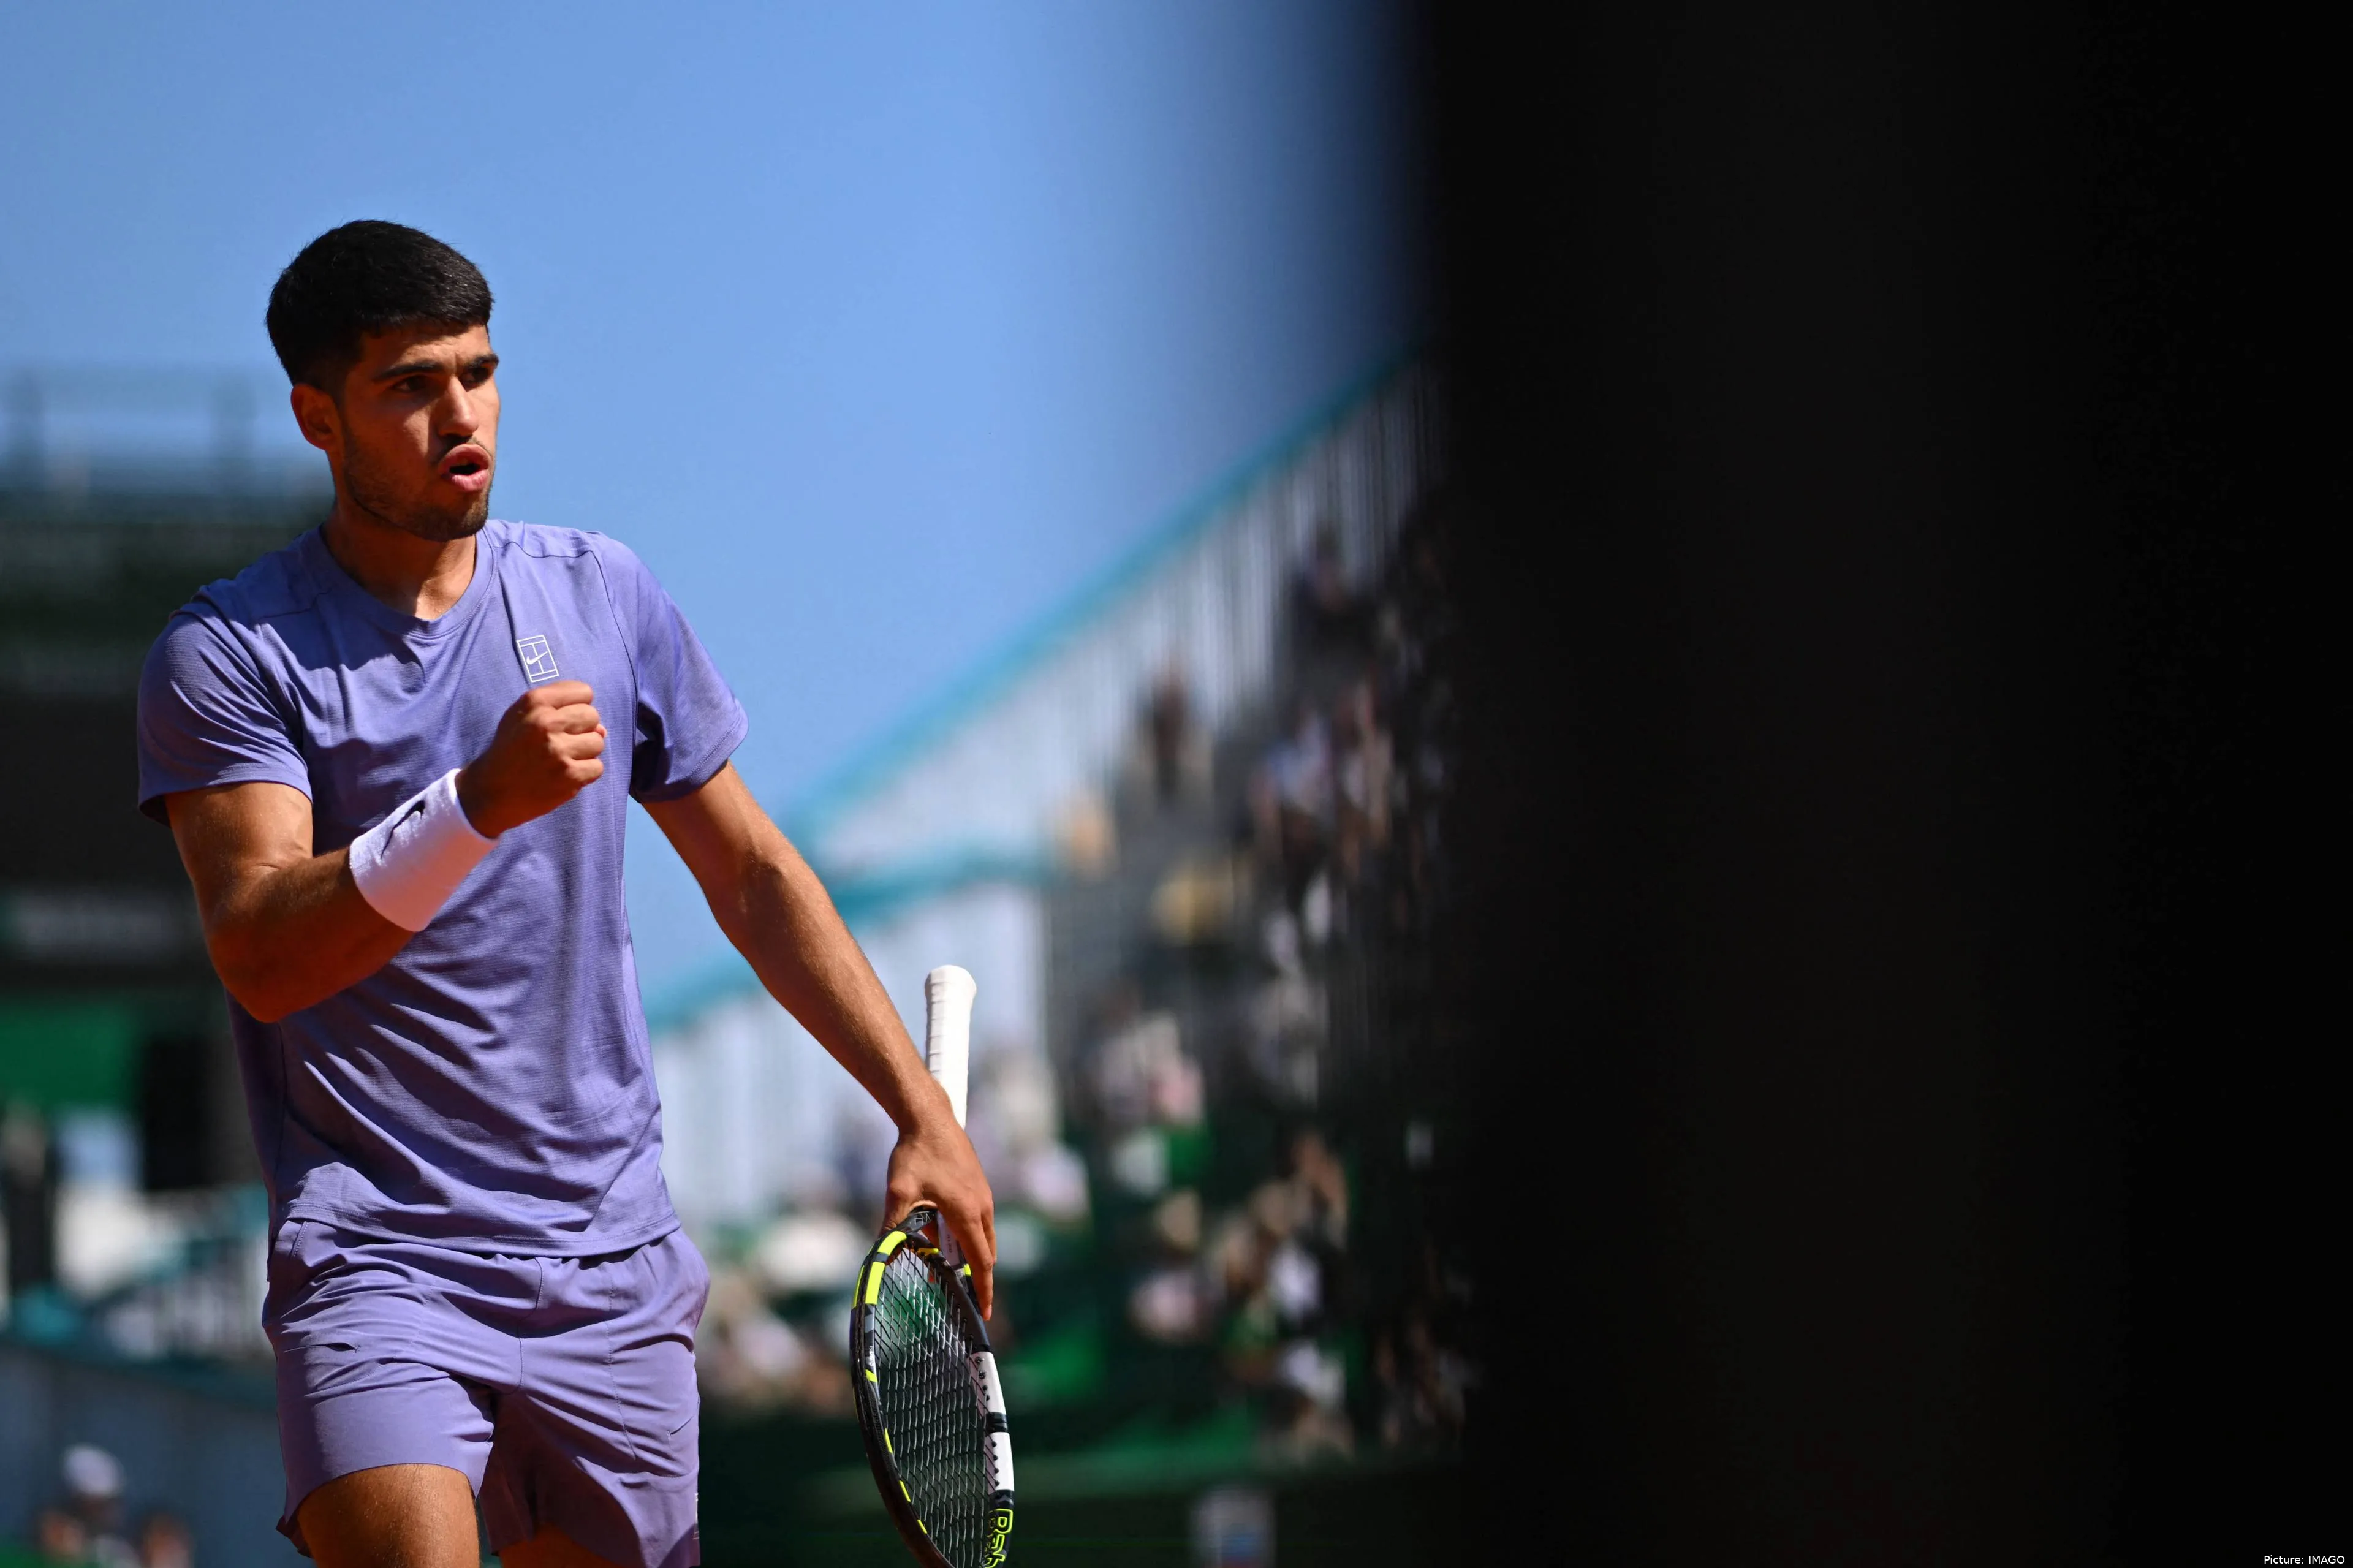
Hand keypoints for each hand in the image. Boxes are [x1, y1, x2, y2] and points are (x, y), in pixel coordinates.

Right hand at [457, 681, 606, 837]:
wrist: (491, 791)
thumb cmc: (511, 749)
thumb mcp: (522, 717)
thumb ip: (561, 710)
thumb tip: (602, 728)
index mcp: (534, 702)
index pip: (583, 691)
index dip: (578, 706)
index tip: (565, 720)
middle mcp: (546, 723)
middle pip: (593, 716)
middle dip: (583, 729)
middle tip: (563, 743)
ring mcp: (559, 750)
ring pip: (598, 742)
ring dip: (585, 753)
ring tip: (562, 760)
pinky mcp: (569, 775)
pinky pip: (597, 767)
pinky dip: (585, 774)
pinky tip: (565, 776)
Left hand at [884, 1103, 997, 1318]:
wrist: (930, 1117)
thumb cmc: (915, 1153)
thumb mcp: (898, 1193)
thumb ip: (892, 1227)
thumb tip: (877, 1256)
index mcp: (967, 1213)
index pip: (981, 1262)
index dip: (983, 1290)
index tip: (984, 1313)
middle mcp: (982, 1205)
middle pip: (985, 1253)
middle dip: (976, 1278)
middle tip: (961, 1299)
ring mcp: (982, 1194)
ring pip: (982, 1236)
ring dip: (969, 1255)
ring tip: (945, 1269)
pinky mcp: (977, 1185)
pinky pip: (977, 1220)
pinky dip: (965, 1236)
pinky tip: (940, 1236)